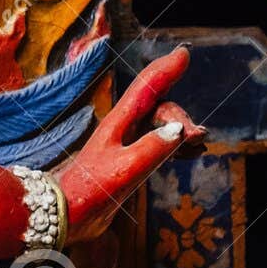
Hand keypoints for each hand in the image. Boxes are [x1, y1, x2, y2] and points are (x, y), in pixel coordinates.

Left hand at [58, 46, 204, 242]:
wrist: (67, 214)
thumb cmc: (89, 190)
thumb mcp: (125, 170)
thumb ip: (152, 150)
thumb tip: (178, 130)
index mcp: (118, 124)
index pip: (145, 88)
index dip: (164, 70)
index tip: (183, 53)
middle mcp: (122, 129)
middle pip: (159, 108)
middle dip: (181, 117)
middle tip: (198, 138)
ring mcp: (125, 144)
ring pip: (161, 125)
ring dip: (182, 131)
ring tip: (200, 145)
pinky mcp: (129, 161)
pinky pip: (159, 143)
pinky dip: (176, 145)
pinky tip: (191, 154)